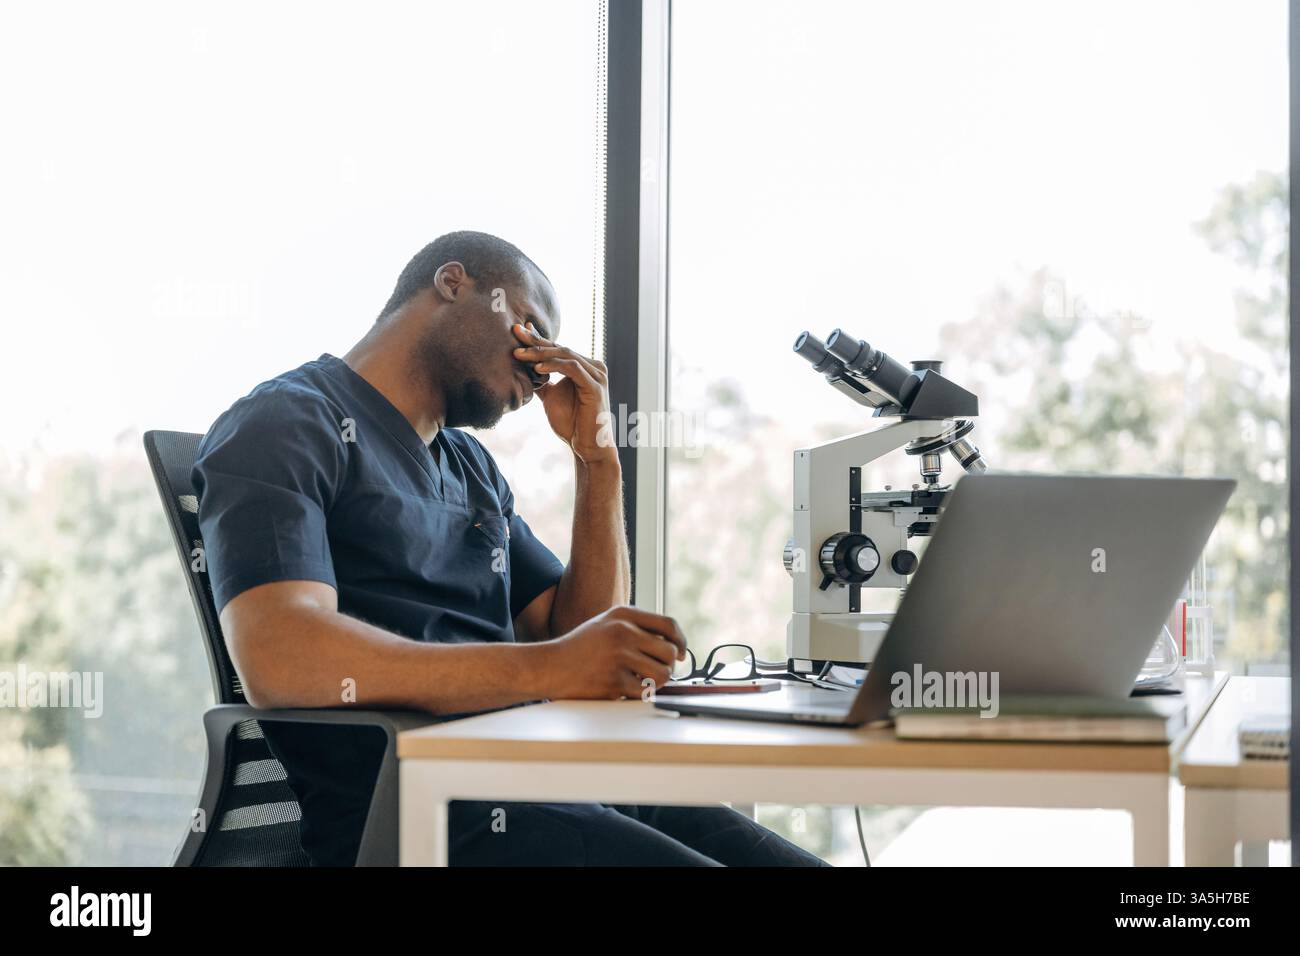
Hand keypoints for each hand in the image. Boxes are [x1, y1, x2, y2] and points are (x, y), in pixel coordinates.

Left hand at [512, 323, 616, 464]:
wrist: (586, 446)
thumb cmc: (571, 423)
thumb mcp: (550, 396)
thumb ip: (541, 381)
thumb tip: (523, 367)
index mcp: (584, 366)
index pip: (557, 348)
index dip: (537, 339)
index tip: (517, 331)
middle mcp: (593, 366)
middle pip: (560, 348)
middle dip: (536, 341)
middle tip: (515, 333)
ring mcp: (596, 374)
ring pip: (565, 354)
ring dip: (540, 353)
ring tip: (519, 354)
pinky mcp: (595, 385)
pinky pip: (572, 368)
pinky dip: (554, 365)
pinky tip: (537, 368)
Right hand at [537, 605, 687, 699]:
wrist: (550, 666)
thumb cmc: (582, 648)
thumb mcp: (607, 624)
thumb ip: (638, 628)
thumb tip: (675, 646)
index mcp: (624, 615)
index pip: (668, 625)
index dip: (680, 641)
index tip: (680, 653)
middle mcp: (623, 632)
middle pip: (669, 652)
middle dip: (668, 665)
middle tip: (657, 671)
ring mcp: (618, 657)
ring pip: (662, 674)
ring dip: (657, 682)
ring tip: (643, 681)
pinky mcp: (614, 682)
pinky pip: (645, 692)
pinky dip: (641, 694)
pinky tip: (627, 689)